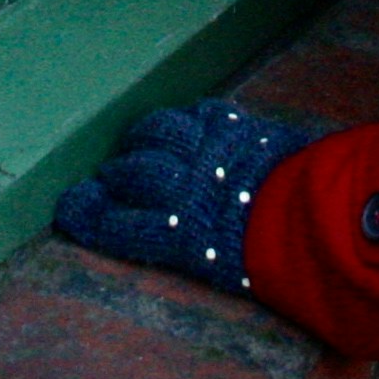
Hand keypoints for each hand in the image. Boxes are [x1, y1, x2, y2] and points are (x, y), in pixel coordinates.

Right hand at [55, 100, 310, 295]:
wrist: (308, 214)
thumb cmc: (268, 257)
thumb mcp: (218, 266)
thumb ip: (185, 245)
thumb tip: (163, 233)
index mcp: (174, 233)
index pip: (118, 223)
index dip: (89, 216)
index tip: (70, 209)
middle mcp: (180, 187)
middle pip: (133, 173)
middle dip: (115, 175)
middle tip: (107, 178)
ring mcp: (202, 148)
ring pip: (157, 132)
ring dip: (142, 136)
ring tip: (135, 142)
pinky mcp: (229, 122)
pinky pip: (197, 112)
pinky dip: (186, 118)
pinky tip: (183, 123)